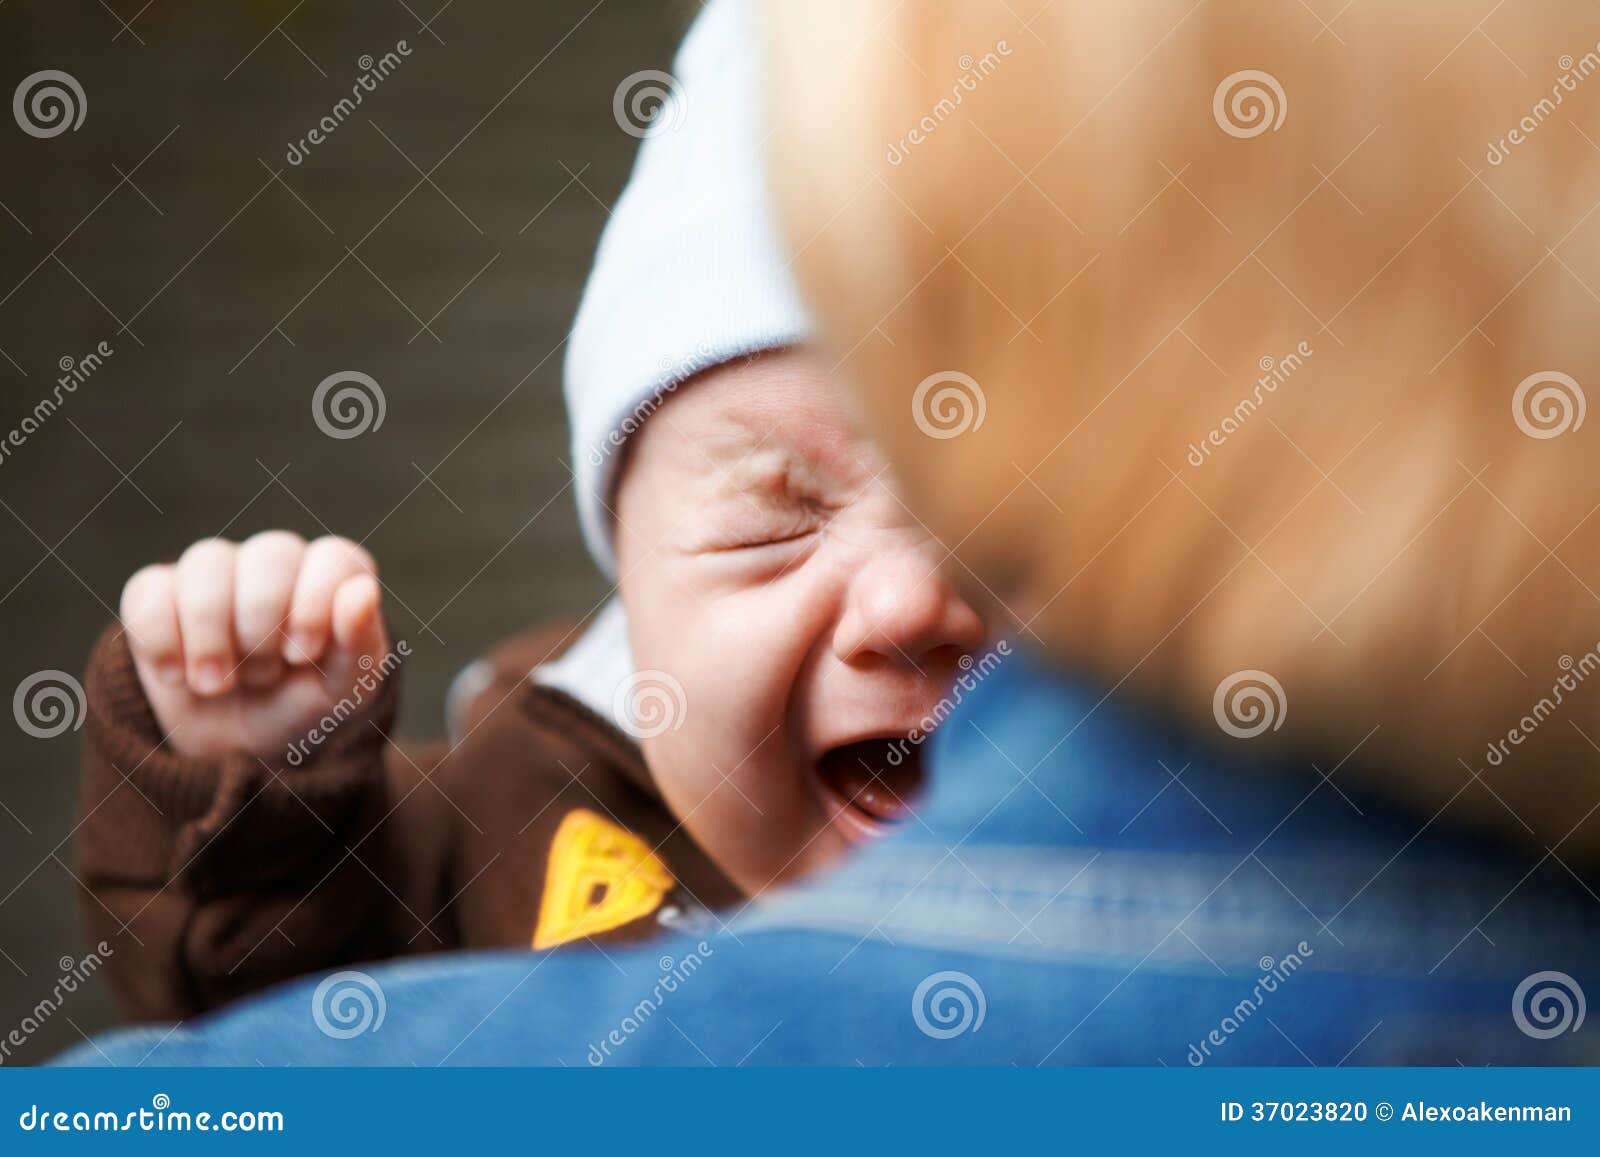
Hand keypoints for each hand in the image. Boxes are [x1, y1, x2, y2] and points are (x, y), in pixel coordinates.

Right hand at [119, 532, 390, 760]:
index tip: (303, 656)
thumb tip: (363, 591)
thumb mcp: (344, 693)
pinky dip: (161, 641)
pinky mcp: (159, 594)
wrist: (234, 750)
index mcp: (330, 578)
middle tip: (262, 676)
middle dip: (263, 626)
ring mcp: (216, 573)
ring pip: (206, 562)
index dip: (316, 604)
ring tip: (217, 686)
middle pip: (270, 554)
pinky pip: (148, 591)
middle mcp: (276, 563)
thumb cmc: (302, 707)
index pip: (333, 558)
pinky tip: (177, 677)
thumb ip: (361, 645)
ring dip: (211, 635)